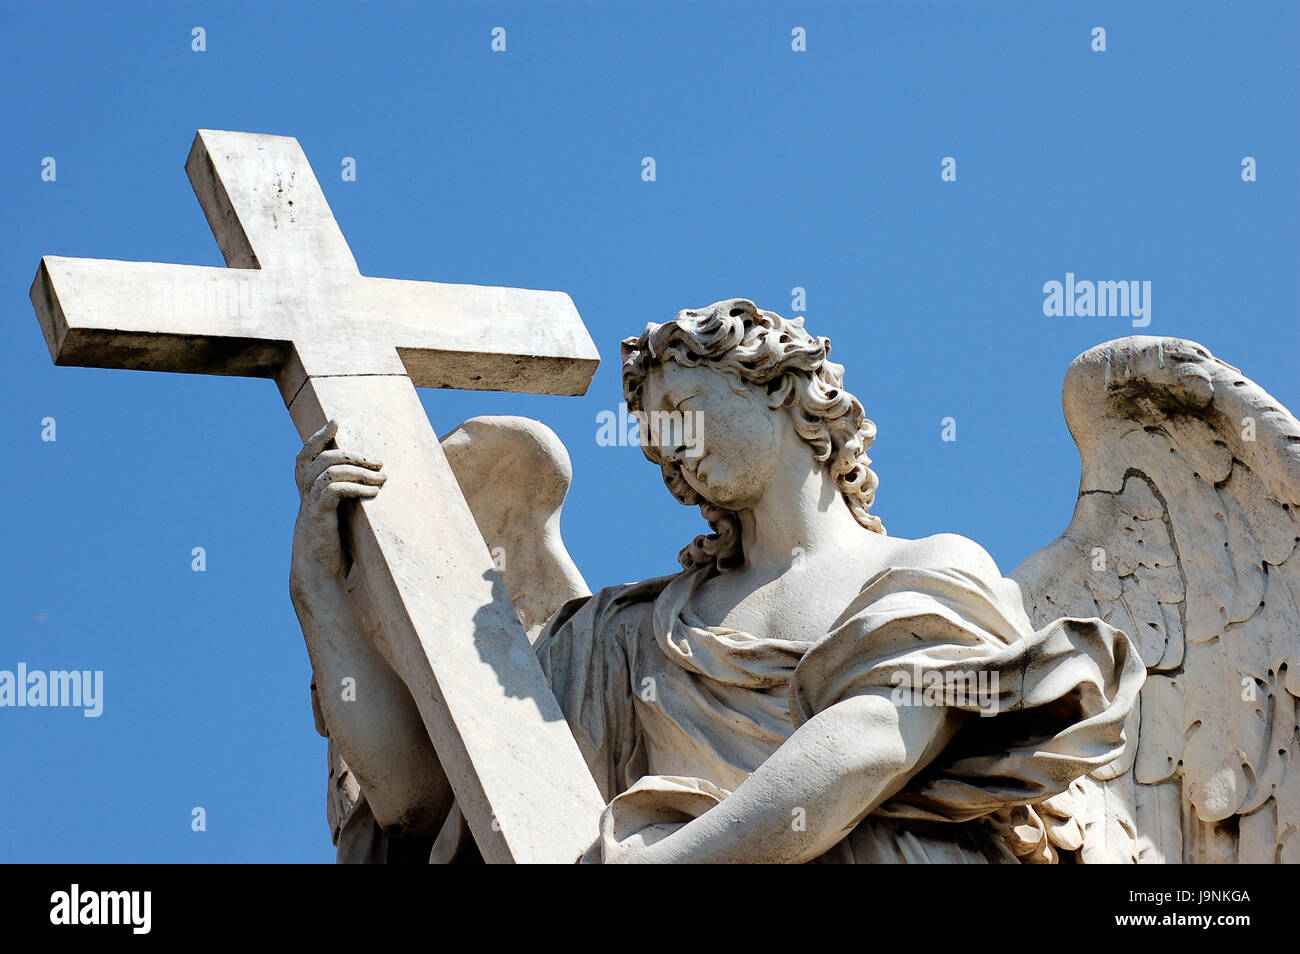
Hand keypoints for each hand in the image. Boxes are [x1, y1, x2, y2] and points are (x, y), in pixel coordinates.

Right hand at [290, 420, 386, 587]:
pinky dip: (355, 486)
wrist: (318, 577)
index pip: (305, 457)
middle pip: (319, 459)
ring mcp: (309, 507)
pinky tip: (374, 493)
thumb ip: (348, 500)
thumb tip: (377, 482)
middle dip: (350, 454)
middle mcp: (305, 496)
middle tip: (378, 462)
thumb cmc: (334, 550)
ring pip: (328, 471)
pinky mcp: (318, 519)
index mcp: (308, 494)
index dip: (317, 437)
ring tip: (382, 478)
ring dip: (359, 470)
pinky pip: (333, 491)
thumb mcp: (341, 519)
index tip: (335, 422)